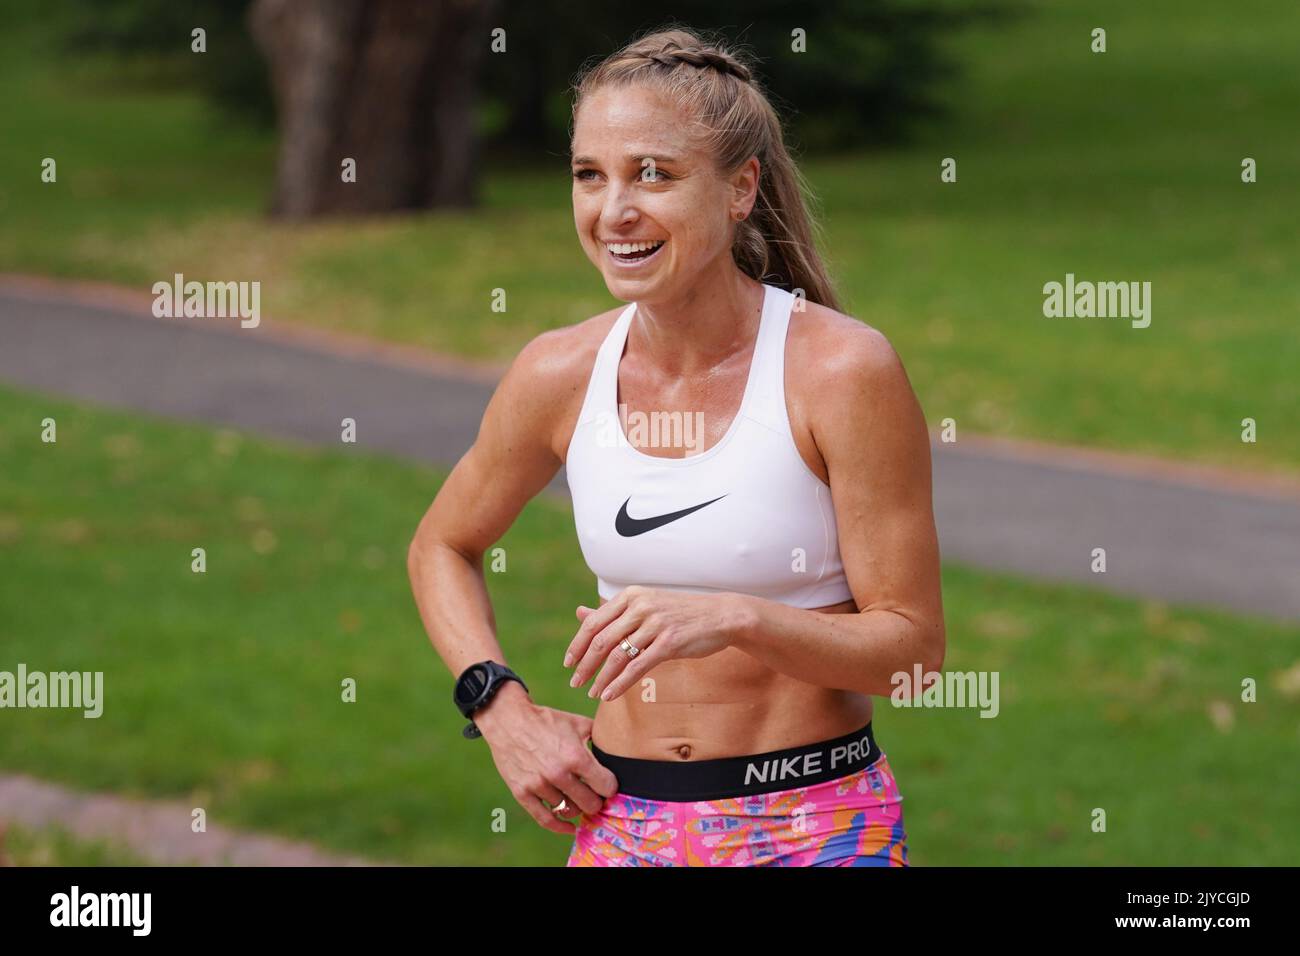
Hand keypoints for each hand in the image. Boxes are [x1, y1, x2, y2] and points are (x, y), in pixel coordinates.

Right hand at [475, 683, 618, 833]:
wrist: (509, 720)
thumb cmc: (547, 720)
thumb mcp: (577, 723)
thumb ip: (598, 738)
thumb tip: (616, 750)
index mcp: (576, 756)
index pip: (606, 786)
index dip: (610, 787)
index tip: (608, 785)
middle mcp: (558, 773)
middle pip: (590, 804)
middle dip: (596, 801)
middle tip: (596, 796)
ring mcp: (539, 784)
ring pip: (569, 811)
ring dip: (576, 807)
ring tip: (579, 799)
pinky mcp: (522, 792)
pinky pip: (545, 819)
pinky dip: (560, 826)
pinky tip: (569, 827)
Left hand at [563, 585, 747, 701]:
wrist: (720, 616)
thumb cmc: (679, 613)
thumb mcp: (644, 605)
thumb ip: (612, 612)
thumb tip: (579, 613)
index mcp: (631, 596)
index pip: (594, 622)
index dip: (577, 644)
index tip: (568, 662)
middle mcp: (640, 606)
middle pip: (601, 639)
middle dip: (584, 664)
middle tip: (574, 682)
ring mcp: (655, 624)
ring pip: (617, 655)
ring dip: (600, 677)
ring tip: (591, 692)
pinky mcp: (669, 642)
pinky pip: (637, 666)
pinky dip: (619, 683)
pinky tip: (609, 694)